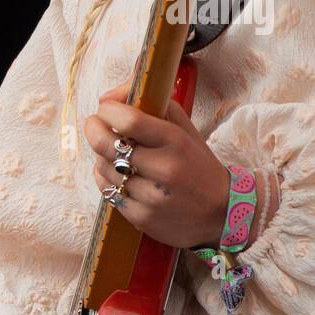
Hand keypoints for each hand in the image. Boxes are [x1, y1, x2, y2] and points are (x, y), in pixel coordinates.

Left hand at [84, 80, 230, 249]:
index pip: (130, 120)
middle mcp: (164, 169)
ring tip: (113, 153)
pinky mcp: (142, 218)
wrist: (221, 214)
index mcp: (176, 142)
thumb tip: (111, 96)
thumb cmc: (199, 165)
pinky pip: (108, 192)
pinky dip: (107, 179)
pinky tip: (119, 175)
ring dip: (102, 156)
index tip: (105, 108)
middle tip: (94, 124)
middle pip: (107, 144)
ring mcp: (151, 196)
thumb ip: (155, 105)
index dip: (108, 110)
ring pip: (104, 168)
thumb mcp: (186, 129)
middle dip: (93, 129)